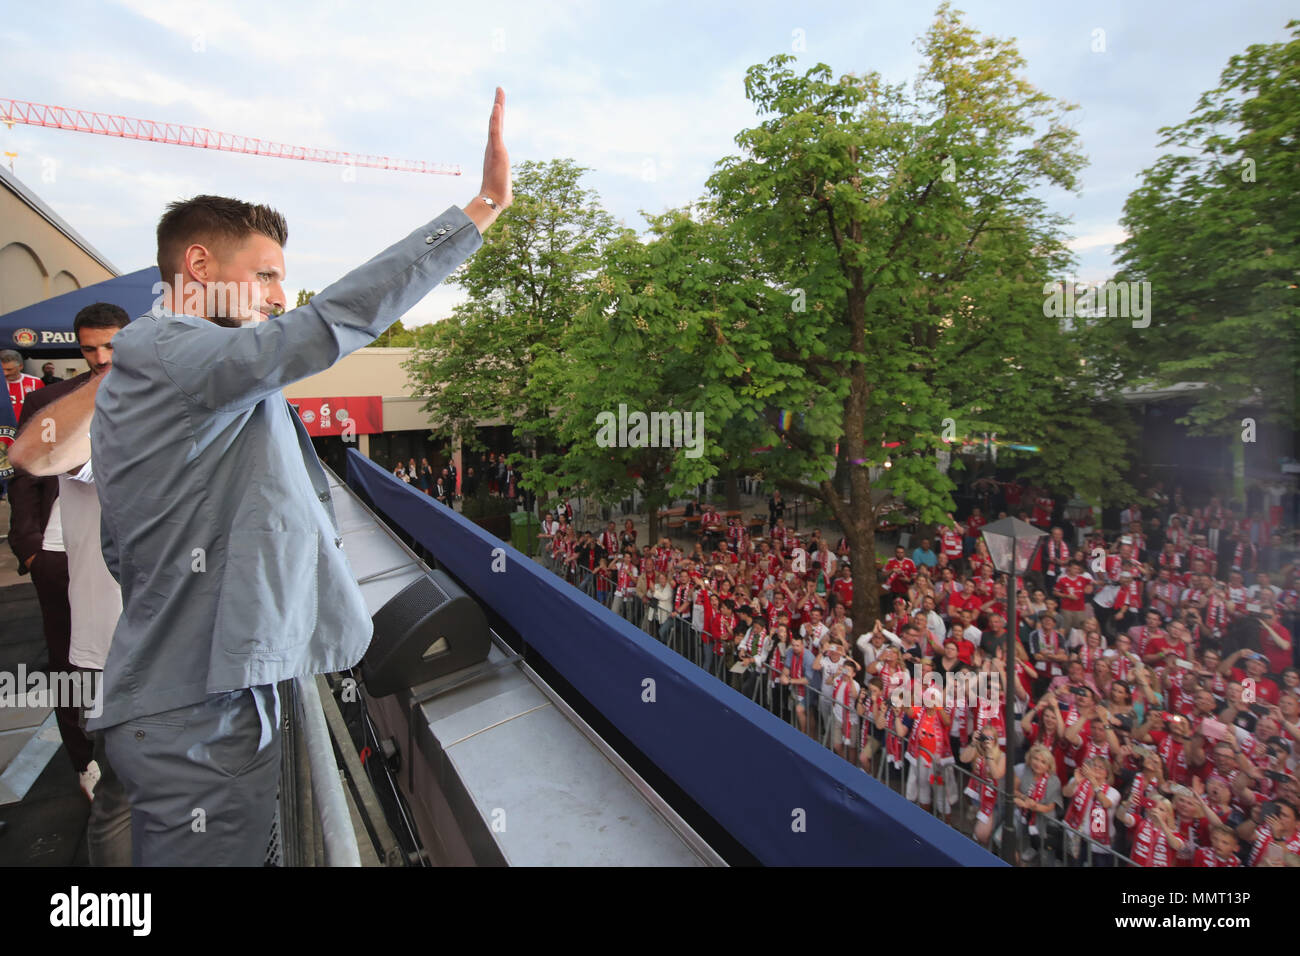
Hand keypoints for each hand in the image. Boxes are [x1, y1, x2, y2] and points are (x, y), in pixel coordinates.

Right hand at [463, 87, 511, 231]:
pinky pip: (495, 131)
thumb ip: (503, 182)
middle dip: (498, 104)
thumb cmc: (499, 193)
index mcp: (495, 151)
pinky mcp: (496, 150)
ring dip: (498, 106)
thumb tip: (506, 196)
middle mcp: (493, 146)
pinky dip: (495, 118)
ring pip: (495, 122)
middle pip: (495, 121)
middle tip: (499, 89)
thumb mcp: (503, 182)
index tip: (499, 103)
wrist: (493, 199)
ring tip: (500, 92)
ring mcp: (494, 147)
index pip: (497, 129)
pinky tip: (497, 107)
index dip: (498, 116)